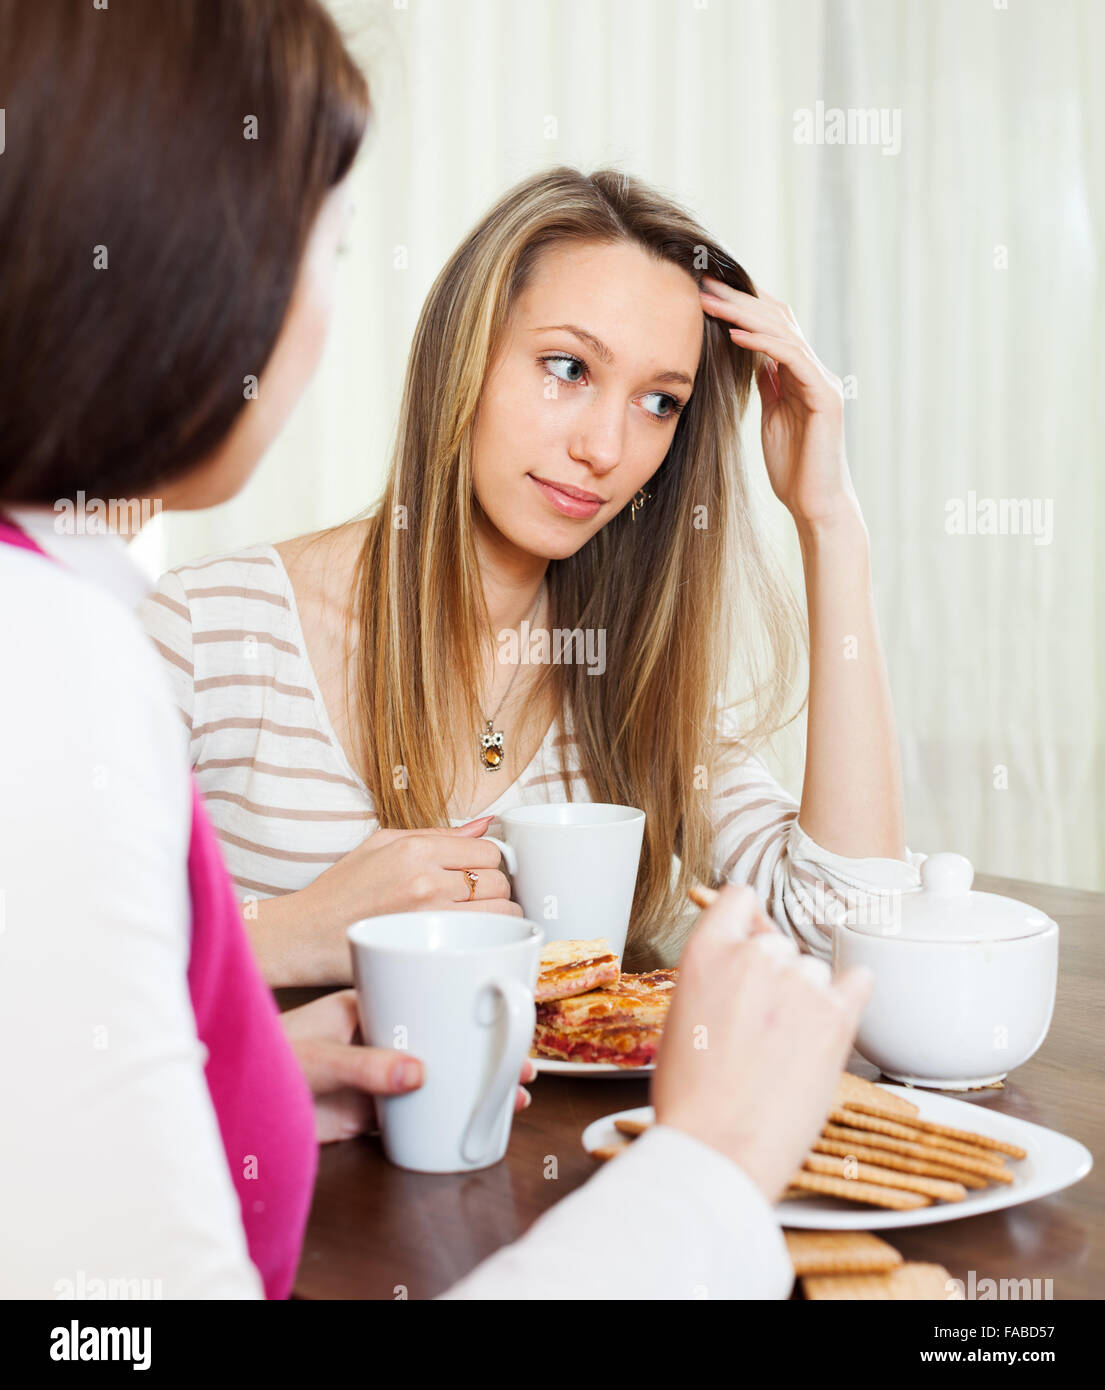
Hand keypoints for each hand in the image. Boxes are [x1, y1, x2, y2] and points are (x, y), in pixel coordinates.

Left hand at [281, 989, 535, 1143]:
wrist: (231, 1101)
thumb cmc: (261, 1058)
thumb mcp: (316, 1057)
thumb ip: (364, 1067)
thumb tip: (418, 1074)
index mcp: (366, 1004)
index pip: (427, 994)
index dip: (467, 1004)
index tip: (503, 1012)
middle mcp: (377, 1036)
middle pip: (443, 1037)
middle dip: (486, 1050)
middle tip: (523, 1062)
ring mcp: (375, 1073)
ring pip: (438, 1075)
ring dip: (476, 1084)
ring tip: (514, 1096)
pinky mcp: (369, 1111)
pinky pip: (418, 1111)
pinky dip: (450, 1115)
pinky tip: (476, 1120)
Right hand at [301, 814, 521, 978]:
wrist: (305, 934)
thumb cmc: (341, 890)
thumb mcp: (382, 844)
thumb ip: (437, 833)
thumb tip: (484, 824)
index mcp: (415, 849)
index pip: (488, 851)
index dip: (487, 863)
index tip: (475, 874)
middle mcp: (426, 879)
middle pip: (499, 881)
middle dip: (494, 889)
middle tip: (474, 899)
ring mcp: (429, 916)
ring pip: (501, 911)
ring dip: (497, 916)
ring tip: (476, 920)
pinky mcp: (428, 947)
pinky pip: (484, 938)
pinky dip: (487, 938)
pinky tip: (470, 938)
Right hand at [651, 884, 873, 1202]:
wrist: (717, 1151)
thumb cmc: (691, 1096)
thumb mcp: (681, 1016)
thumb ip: (712, 977)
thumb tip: (735, 963)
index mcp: (707, 951)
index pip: (739, 898)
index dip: (746, 920)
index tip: (751, 936)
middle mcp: (755, 955)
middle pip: (779, 943)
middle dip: (774, 975)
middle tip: (760, 1025)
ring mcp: (800, 983)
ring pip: (814, 971)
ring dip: (806, 998)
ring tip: (783, 1050)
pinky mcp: (837, 1016)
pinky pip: (858, 982)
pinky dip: (850, 998)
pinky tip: (832, 1022)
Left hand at [699, 276, 862, 530]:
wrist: (816, 504)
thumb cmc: (793, 469)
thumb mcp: (772, 418)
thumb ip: (767, 385)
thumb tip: (752, 357)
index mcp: (799, 374)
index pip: (771, 325)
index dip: (740, 305)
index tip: (704, 291)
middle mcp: (814, 370)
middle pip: (777, 319)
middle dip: (738, 299)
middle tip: (702, 282)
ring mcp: (822, 381)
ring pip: (783, 333)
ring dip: (744, 315)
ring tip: (711, 301)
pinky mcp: (826, 398)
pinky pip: (792, 360)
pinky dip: (763, 345)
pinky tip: (736, 335)